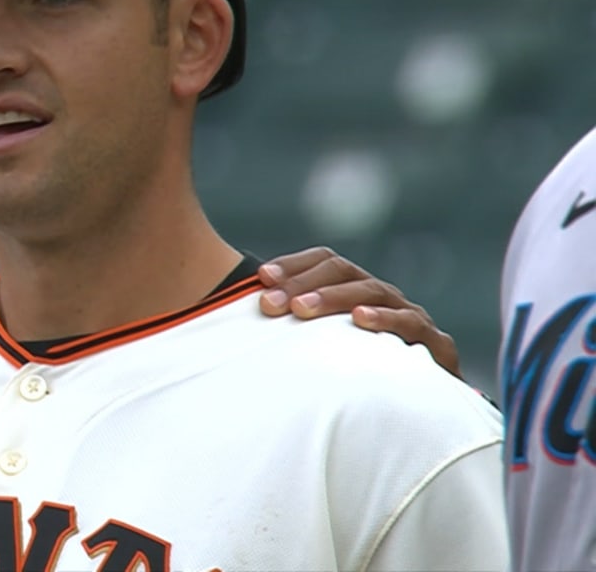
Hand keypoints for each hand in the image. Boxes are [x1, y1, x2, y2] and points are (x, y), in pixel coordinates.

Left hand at [257, 246, 460, 378]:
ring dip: (334, 298)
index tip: (260, 277)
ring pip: (372, 292)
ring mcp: (411, 317)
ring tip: (301, 308)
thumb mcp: (323, 351)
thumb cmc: (360, 380)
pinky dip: (385, 319)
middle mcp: (384, 297)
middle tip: (269, 303)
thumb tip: (241, 314)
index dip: (293, 264)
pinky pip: (411, 325)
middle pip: (343, 272)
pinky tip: (359, 320)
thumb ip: (291, 334)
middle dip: (303, 283)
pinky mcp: (436, 346)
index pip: (325, 261)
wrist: (424, 417)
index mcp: (356, 291)